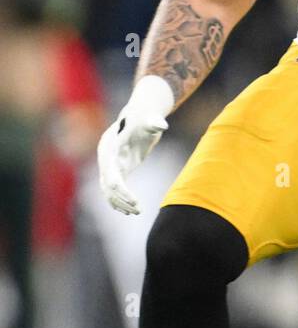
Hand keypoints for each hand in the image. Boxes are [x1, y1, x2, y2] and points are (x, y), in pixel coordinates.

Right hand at [97, 76, 174, 214]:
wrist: (141, 115)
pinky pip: (113, 188)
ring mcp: (109, 162)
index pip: (110, 171)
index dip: (120, 188)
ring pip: (108, 189)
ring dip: (120, 202)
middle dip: (121, 198)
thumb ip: (155, 122)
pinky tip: (129, 211)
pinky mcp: (117, 167)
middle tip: (138, 210)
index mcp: (110, 144)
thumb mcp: (151, 119)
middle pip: (107, 183)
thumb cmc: (147, 116)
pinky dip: (119, 200)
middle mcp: (105, 155)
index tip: (134, 200)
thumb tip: (162, 125)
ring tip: (137, 212)